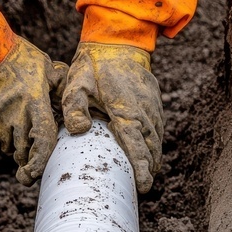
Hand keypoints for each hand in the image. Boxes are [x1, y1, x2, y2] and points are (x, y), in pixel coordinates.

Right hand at [0, 37, 67, 185]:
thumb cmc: (14, 56)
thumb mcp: (44, 67)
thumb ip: (61, 87)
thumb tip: (72, 102)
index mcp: (33, 106)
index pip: (42, 144)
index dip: (40, 163)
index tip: (36, 174)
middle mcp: (13, 119)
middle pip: (22, 152)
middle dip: (27, 158)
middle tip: (28, 160)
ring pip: (7, 145)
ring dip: (12, 140)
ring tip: (12, 116)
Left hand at [62, 42, 163, 193]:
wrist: (118, 43)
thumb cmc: (93, 67)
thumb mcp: (75, 85)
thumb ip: (73, 108)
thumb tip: (79, 130)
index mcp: (127, 112)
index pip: (137, 148)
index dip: (141, 169)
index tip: (144, 186)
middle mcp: (145, 113)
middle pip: (151, 149)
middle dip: (148, 169)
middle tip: (140, 188)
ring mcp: (153, 108)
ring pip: (157, 140)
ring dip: (153, 158)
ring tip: (145, 176)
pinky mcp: (155, 104)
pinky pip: (158, 130)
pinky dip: (154, 144)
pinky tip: (148, 154)